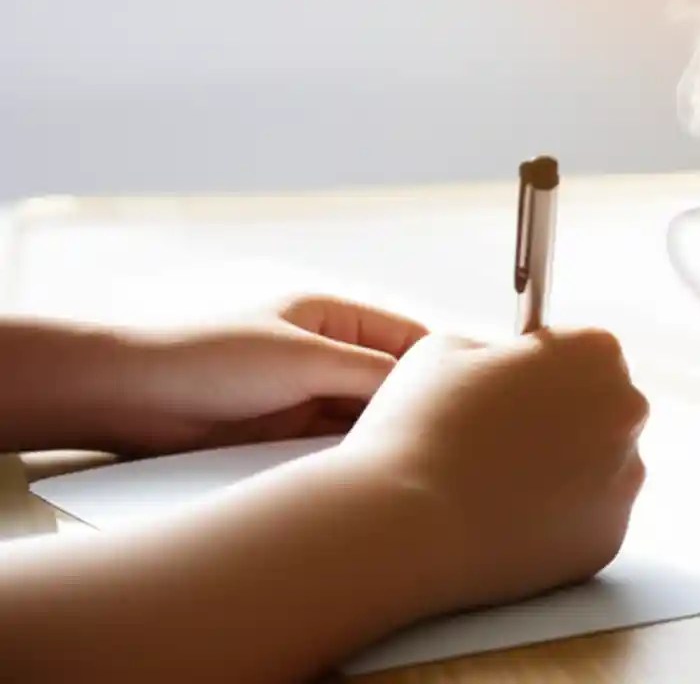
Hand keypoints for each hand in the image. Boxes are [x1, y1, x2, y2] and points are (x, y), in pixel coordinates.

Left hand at [114, 295, 427, 454]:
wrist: (137, 398)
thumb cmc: (212, 358)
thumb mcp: (305, 358)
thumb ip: (370, 373)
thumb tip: (431, 388)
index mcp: (334, 317)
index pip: (409, 339)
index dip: (443, 366)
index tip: (475, 397)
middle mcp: (327, 354)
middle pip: (394, 382)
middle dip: (418, 407)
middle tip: (454, 439)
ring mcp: (310, 394)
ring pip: (369, 416)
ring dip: (386, 434)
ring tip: (420, 459)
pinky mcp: (291, 433)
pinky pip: (340, 443)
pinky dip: (358, 454)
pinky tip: (377, 470)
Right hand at [343, 328, 648, 611]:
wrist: (405, 524)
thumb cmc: (421, 426)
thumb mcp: (449, 348)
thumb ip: (499, 351)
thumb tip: (511, 372)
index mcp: (597, 353)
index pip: (585, 350)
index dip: (543, 367)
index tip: (512, 387)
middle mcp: (627, 412)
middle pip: (605, 407)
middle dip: (564, 417)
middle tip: (503, 437)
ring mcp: (625, 481)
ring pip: (601, 467)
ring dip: (564, 469)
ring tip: (497, 483)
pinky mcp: (608, 540)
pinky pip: (587, 519)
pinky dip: (557, 519)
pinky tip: (506, 518)